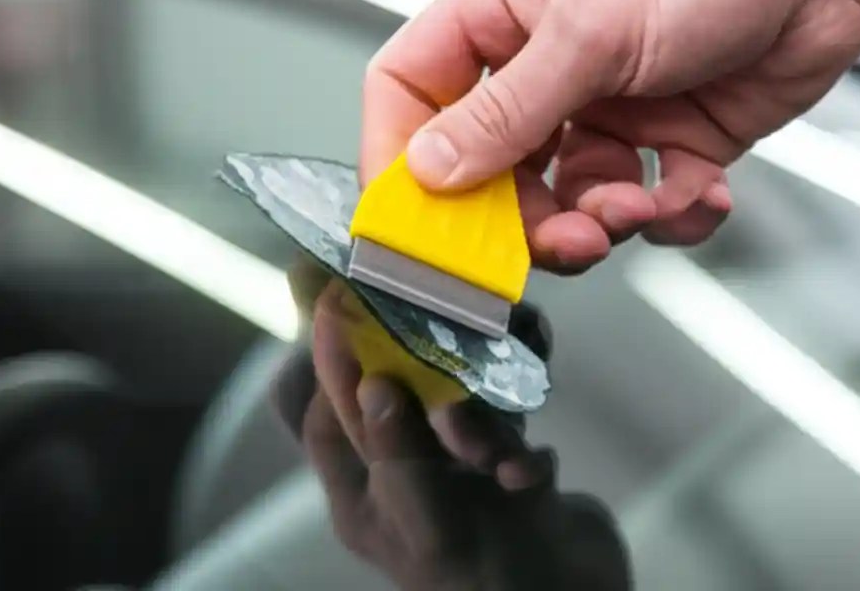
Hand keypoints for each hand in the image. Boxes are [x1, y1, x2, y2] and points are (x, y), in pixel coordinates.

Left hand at [274, 286, 630, 590]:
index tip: (344, 297)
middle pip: (392, 392)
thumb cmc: (488, 579)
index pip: (325, 415)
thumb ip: (397, 451)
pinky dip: (524, 408)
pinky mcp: (512, 473)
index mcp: (365, 497)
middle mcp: (405, 479)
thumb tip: (371, 382)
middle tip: (435, 300)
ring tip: (507, 355)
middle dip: (414, 348)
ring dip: (480, 377)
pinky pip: (510, 418)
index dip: (329, 357)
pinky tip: (534, 422)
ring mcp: (461, 475)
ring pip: (455, 397)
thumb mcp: (431, 522)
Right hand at [362, 0, 859, 272]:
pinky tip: (701, 194)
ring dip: (604, 219)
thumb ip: (508, 112)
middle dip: (524, 218)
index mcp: (503, 14)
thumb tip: (429, 170)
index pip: (413, 93)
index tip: (414, 225)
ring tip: (639, 205)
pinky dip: (675, 214)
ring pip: (572, 199)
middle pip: (493, 169)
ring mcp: (612, 105)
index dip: (402, 160)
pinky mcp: (675, 137)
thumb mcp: (591, 33)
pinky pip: (650, 203)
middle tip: (557, 242)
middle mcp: (549, 63)